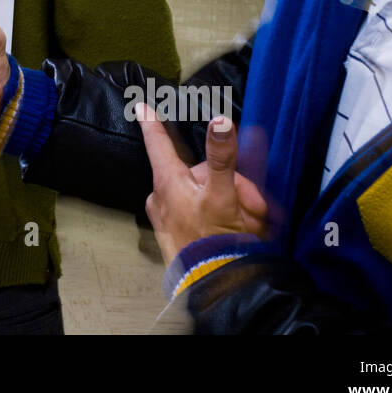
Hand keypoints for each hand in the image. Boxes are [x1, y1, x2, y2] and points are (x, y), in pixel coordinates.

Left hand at [138, 104, 267, 262]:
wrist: (215, 287)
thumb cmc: (212, 243)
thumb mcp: (222, 197)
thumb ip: (222, 159)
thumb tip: (219, 122)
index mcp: (167, 182)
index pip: (158, 143)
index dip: (151, 122)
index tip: (140, 105)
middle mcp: (164, 196)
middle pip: (204, 173)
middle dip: (234, 185)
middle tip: (252, 206)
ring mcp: (172, 215)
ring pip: (212, 193)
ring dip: (237, 205)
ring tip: (250, 224)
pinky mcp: (182, 232)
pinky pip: (208, 214)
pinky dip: (228, 218)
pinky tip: (243, 230)